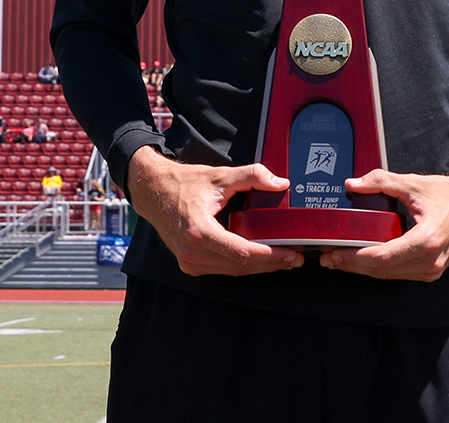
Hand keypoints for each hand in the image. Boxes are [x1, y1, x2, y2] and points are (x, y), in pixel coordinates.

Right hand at [127, 146, 303, 276]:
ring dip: (260, 268)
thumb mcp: (219, 175)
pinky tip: (261, 259)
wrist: (152, 192)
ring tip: (284, 260)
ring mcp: (189, 262)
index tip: (291, 253)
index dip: (270, 256)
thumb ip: (252, 176)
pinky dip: (243, 265)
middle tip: (296, 258)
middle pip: (241, 267)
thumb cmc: (183, 183)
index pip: (242, 253)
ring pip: (233, 272)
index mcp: (199, 232)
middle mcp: (192, 253)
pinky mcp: (190, 265)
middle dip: (271, 264)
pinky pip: (223, 269)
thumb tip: (281, 183)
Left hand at [321, 159, 448, 281]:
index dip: (354, 258)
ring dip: (362, 270)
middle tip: (327, 257)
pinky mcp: (431, 271)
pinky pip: (398, 274)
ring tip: (338, 259)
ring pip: (389, 275)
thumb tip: (352, 184)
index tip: (333, 252)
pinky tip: (361, 260)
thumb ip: (382, 182)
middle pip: (381, 271)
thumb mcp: (414, 184)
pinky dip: (378, 268)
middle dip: (352, 265)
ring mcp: (432, 270)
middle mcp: (430, 262)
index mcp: (426, 241)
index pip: (382, 257)